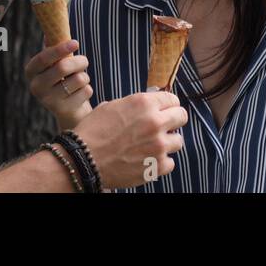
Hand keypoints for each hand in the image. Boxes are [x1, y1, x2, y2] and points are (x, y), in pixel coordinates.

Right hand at [25, 40, 91, 129]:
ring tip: (80, 81)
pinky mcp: (63, 110)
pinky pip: (86, 91)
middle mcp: (36, 87)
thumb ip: (53, 46)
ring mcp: (48, 101)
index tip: (76, 42)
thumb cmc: (62, 79)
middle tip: (84, 60)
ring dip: (84, 76)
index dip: (60, 49)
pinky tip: (80, 94)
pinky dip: (88, 89)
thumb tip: (50, 30)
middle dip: (79, 61)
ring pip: (78, 79)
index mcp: (31, 71)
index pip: (44, 57)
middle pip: (63, 67)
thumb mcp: (55, 63)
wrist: (67, 110)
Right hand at [73, 91, 187, 189]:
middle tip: (163, 126)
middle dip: (173, 120)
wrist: (83, 159)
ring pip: (178, 141)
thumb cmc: (93, 131)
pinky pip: (170, 162)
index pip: (173, 99)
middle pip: (182, 117)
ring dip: (167, 142)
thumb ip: (135, 104)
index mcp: (144, 103)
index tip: (164, 110)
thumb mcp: (112, 106)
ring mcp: (158, 146)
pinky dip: (161, 162)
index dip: (168, 104)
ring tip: (152, 146)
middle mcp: (155, 122)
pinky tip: (147, 160)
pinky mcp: (157, 166)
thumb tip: (150, 102)